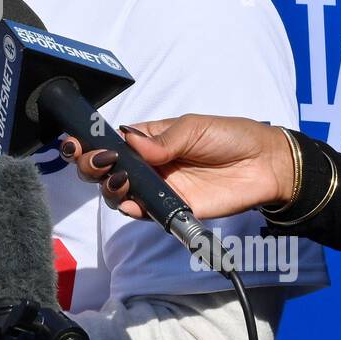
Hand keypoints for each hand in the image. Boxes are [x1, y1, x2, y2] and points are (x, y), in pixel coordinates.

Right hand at [58, 114, 295, 220]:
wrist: (264, 165)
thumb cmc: (229, 136)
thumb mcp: (194, 127)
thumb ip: (163, 140)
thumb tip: (131, 145)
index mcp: (146, 139)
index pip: (109, 141)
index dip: (88, 143)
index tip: (76, 143)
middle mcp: (146, 164)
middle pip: (104, 168)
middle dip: (90, 165)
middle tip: (98, 163)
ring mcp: (157, 188)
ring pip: (116, 192)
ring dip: (109, 187)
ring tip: (120, 179)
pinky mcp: (171, 208)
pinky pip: (143, 212)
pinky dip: (130, 208)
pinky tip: (130, 201)